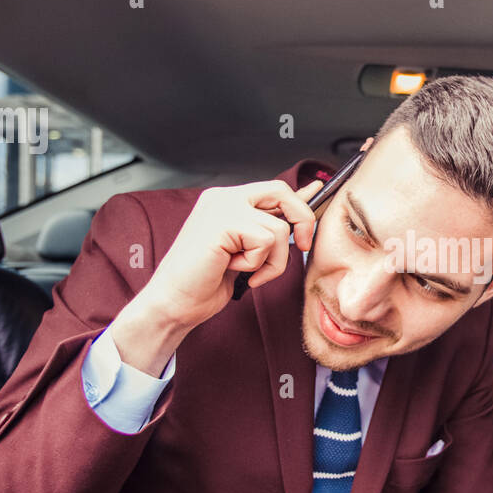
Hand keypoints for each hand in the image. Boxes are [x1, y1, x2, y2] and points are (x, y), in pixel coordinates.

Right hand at [139, 177, 323, 331]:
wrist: (174, 302)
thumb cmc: (204, 281)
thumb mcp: (245, 252)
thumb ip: (266, 229)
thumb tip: (301, 207)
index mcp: (226, 201)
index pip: (273, 189)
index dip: (300, 196)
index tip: (318, 193)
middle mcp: (223, 198)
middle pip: (282, 192)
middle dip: (302, 221)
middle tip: (301, 248)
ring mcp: (221, 207)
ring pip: (279, 228)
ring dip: (271, 260)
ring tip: (245, 270)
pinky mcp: (223, 222)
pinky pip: (267, 241)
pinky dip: (258, 264)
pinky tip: (233, 269)